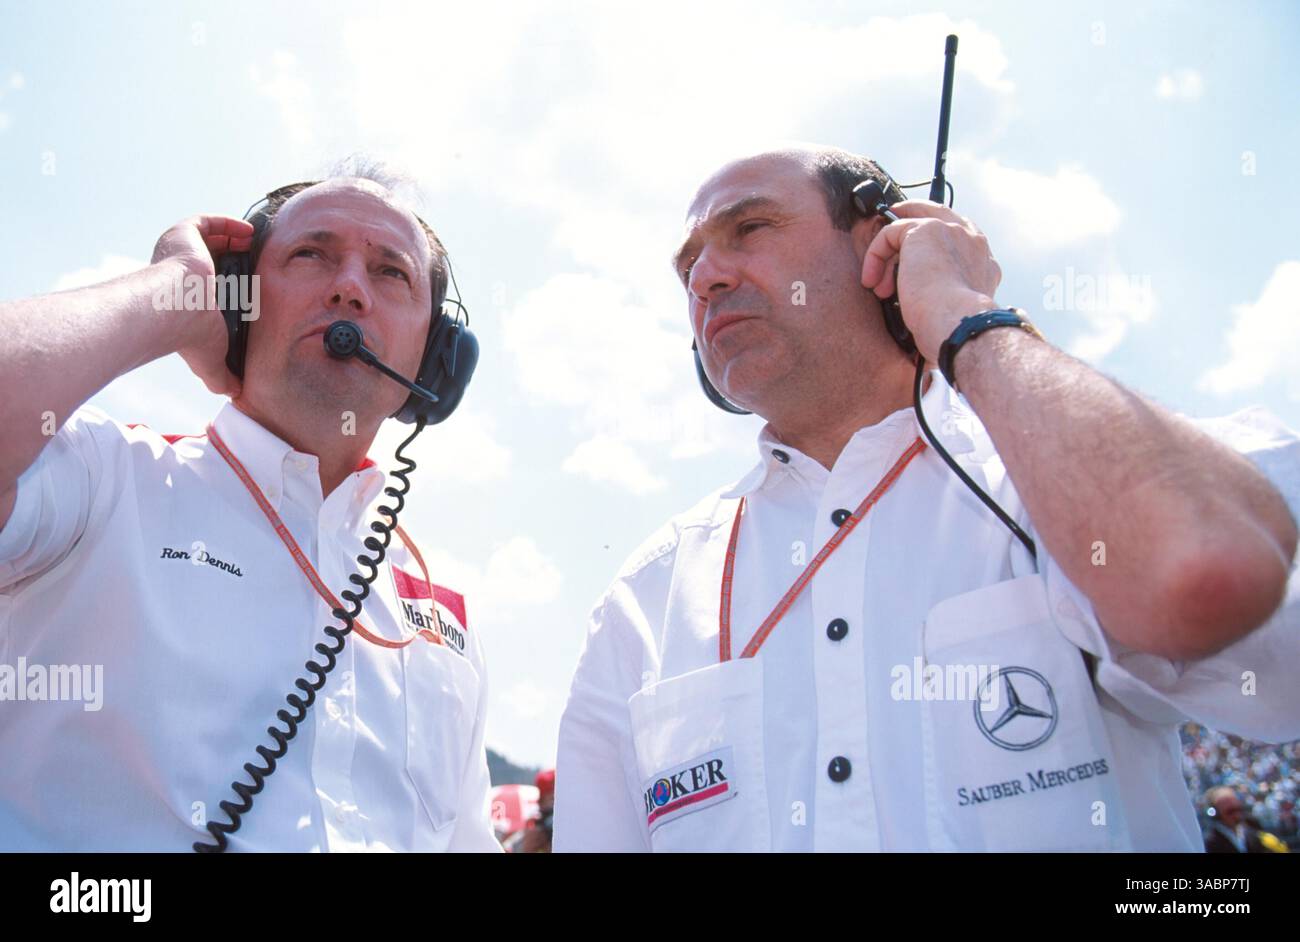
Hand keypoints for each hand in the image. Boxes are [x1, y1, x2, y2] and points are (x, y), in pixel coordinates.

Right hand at [151, 215, 253, 396]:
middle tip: (262, 261)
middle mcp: (181, 273)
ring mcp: (180, 252)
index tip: (256, 286)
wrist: (174, 310)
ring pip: (208, 239)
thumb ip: (223, 376)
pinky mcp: (182, 235)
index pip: (210, 287)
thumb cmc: (189, 336)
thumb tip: (237, 396)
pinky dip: (228, 223)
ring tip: (258, 244)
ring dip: (233, 239)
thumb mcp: (211, 360)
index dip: (234, 283)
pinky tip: (249, 231)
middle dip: (236, 258)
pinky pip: (205, 221)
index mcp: (187, 298)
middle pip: (211, 260)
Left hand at [859, 200, 1002, 362]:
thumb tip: (922, 306)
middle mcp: (973, 241)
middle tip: (888, 238)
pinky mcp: (925, 230)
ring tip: (880, 289)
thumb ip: (946, 295)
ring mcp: (952, 231)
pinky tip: (872, 282)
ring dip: (887, 256)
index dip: (932, 242)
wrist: (959, 326)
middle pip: (937, 214)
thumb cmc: (954, 330)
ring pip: (910, 226)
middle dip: (909, 218)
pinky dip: (876, 255)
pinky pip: (890, 232)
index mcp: (983, 262)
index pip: (959, 238)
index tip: (909, 258)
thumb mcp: (955, 310)